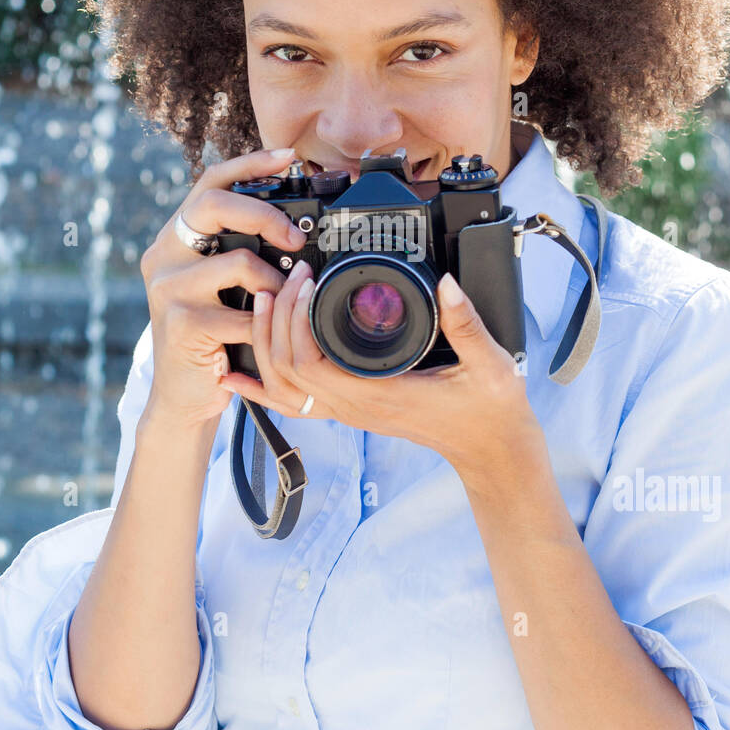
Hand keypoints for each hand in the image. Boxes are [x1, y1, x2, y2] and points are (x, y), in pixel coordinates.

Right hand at [139, 146, 306, 430]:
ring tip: (281, 303)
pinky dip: (266, 325)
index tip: (288, 156)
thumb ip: (242, 252)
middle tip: (297, 238)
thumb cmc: (214, 336)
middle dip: (265, 215)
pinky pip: (244, 314)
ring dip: (274, 284)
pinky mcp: (180, 322)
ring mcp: (168, 288)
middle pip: (214, 205)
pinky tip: (266, 336)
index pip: (209, 182)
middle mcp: (163, 255)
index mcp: (176, 239)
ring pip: (239, 262)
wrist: (184, 395)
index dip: (250, 163)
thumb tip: (295, 226)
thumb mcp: (223, 287)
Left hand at [215, 259, 544, 476]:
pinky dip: (263, 389)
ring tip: (268, 303)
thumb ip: (466, 323)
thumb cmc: (490, 411)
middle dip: (277, 321)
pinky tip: (238, 378)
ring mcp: (351, 411)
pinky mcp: (353, 409)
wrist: (491, 449)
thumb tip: (445, 284)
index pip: (310, 364)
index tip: (308, 284)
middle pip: (286, 371)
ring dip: (266, 345)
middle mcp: (355, 407)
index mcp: (378, 394)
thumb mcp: (488, 363)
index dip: (296, 322)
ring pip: (284, 388)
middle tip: (289, 280)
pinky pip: (296, 403)